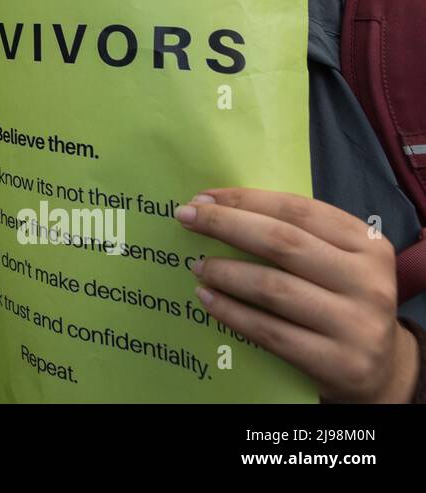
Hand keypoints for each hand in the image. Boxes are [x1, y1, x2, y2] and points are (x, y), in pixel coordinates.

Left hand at [177, 188, 419, 401]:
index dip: (245, 200)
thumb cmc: (342, 302)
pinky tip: (206, 299)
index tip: (203, 198)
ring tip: (197, 266)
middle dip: (226, 225)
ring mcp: (357, 325)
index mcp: (369, 246)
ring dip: (224, 272)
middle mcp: (368, 282)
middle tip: (186, 218)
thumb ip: (296, 236)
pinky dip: (231, 312)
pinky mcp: (339, 363)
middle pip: (282, 242)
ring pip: (273, 287)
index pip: (298, 210)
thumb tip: (219, 209)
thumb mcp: (336, 262)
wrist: (383, 370)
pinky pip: (269, 332)